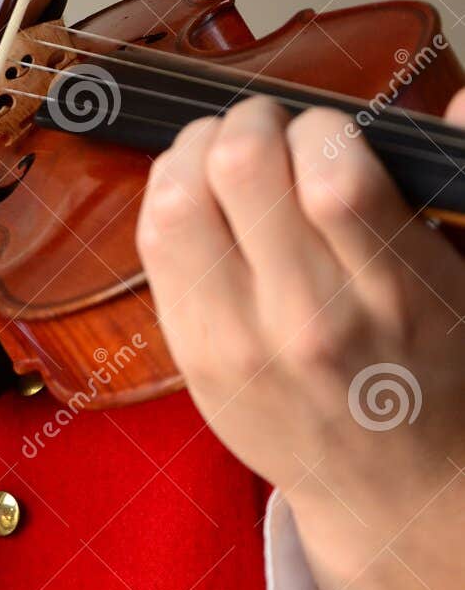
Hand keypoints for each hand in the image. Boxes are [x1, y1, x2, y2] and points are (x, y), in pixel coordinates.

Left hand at [135, 88, 464, 568]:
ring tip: (225, 152)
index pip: (333, 175)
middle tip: (270, 129)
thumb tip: (463, 98)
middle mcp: (311, 320)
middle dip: (253, 121)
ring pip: (180, 199)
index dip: (319, 127)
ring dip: (197, 149)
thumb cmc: (436, 374)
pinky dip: (168, 193)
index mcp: (397, 295)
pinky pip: (155, 242)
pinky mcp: (194, 355)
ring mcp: (240, 341)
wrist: (393, 491)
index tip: (327, 133)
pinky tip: (198, 192)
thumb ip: (458, 188)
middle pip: (242, 168)